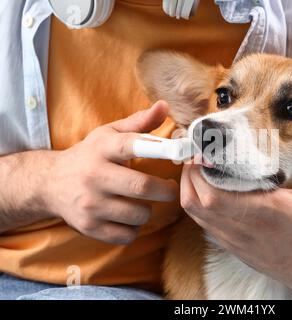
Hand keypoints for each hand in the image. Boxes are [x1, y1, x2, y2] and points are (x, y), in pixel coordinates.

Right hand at [42, 101, 177, 243]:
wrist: (50, 183)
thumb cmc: (89, 156)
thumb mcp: (109, 134)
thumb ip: (139, 123)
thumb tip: (165, 106)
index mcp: (102, 149)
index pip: (132, 145)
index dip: (160, 149)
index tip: (178, 155)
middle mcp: (94, 176)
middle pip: (142, 187)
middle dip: (166, 190)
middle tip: (170, 188)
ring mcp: (90, 204)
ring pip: (139, 214)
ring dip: (149, 210)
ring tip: (144, 202)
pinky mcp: (89, 227)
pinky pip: (128, 234)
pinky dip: (134, 228)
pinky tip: (128, 217)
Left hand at [180, 117, 291, 297]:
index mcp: (261, 211)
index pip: (212, 195)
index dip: (198, 171)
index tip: (201, 149)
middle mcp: (241, 228)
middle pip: (194, 202)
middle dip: (189, 174)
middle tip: (197, 153)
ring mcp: (234, 240)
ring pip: (195, 215)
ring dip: (191, 189)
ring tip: (200, 168)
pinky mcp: (232, 248)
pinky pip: (204, 224)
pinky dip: (199, 205)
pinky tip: (211, 190)